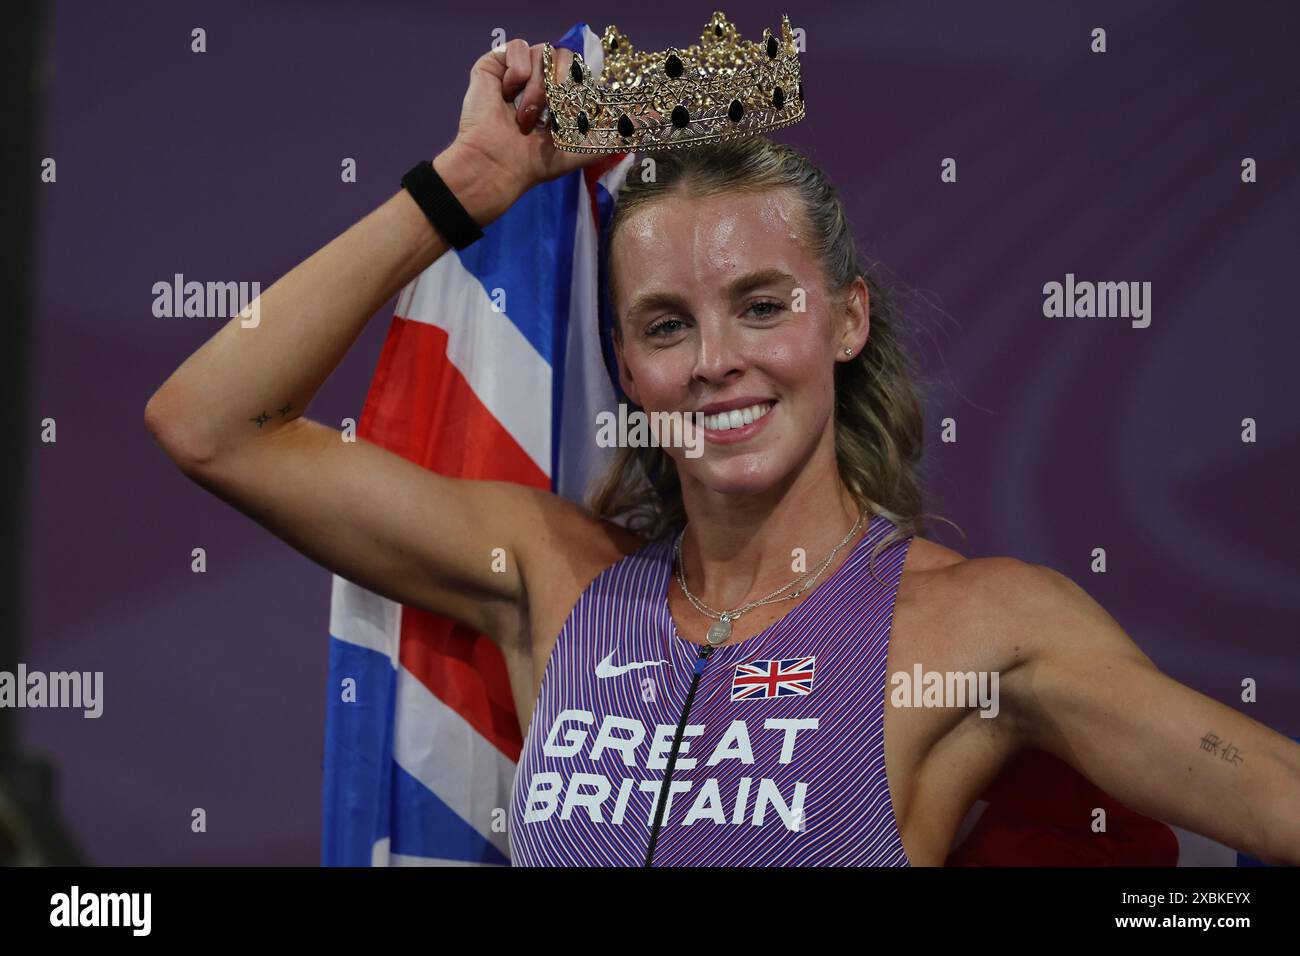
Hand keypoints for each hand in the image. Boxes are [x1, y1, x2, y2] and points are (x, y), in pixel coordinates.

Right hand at [451, 38, 610, 201]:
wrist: (501, 164)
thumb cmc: (539, 162)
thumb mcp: (590, 149)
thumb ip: (622, 133)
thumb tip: (656, 120)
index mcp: (560, 98)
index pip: (581, 72)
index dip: (583, 82)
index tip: (577, 108)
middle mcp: (540, 82)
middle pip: (566, 58)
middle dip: (563, 87)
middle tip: (552, 115)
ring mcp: (518, 72)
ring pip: (544, 52)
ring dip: (539, 88)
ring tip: (526, 118)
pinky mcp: (495, 65)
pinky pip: (519, 47)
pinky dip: (518, 71)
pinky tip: (507, 95)